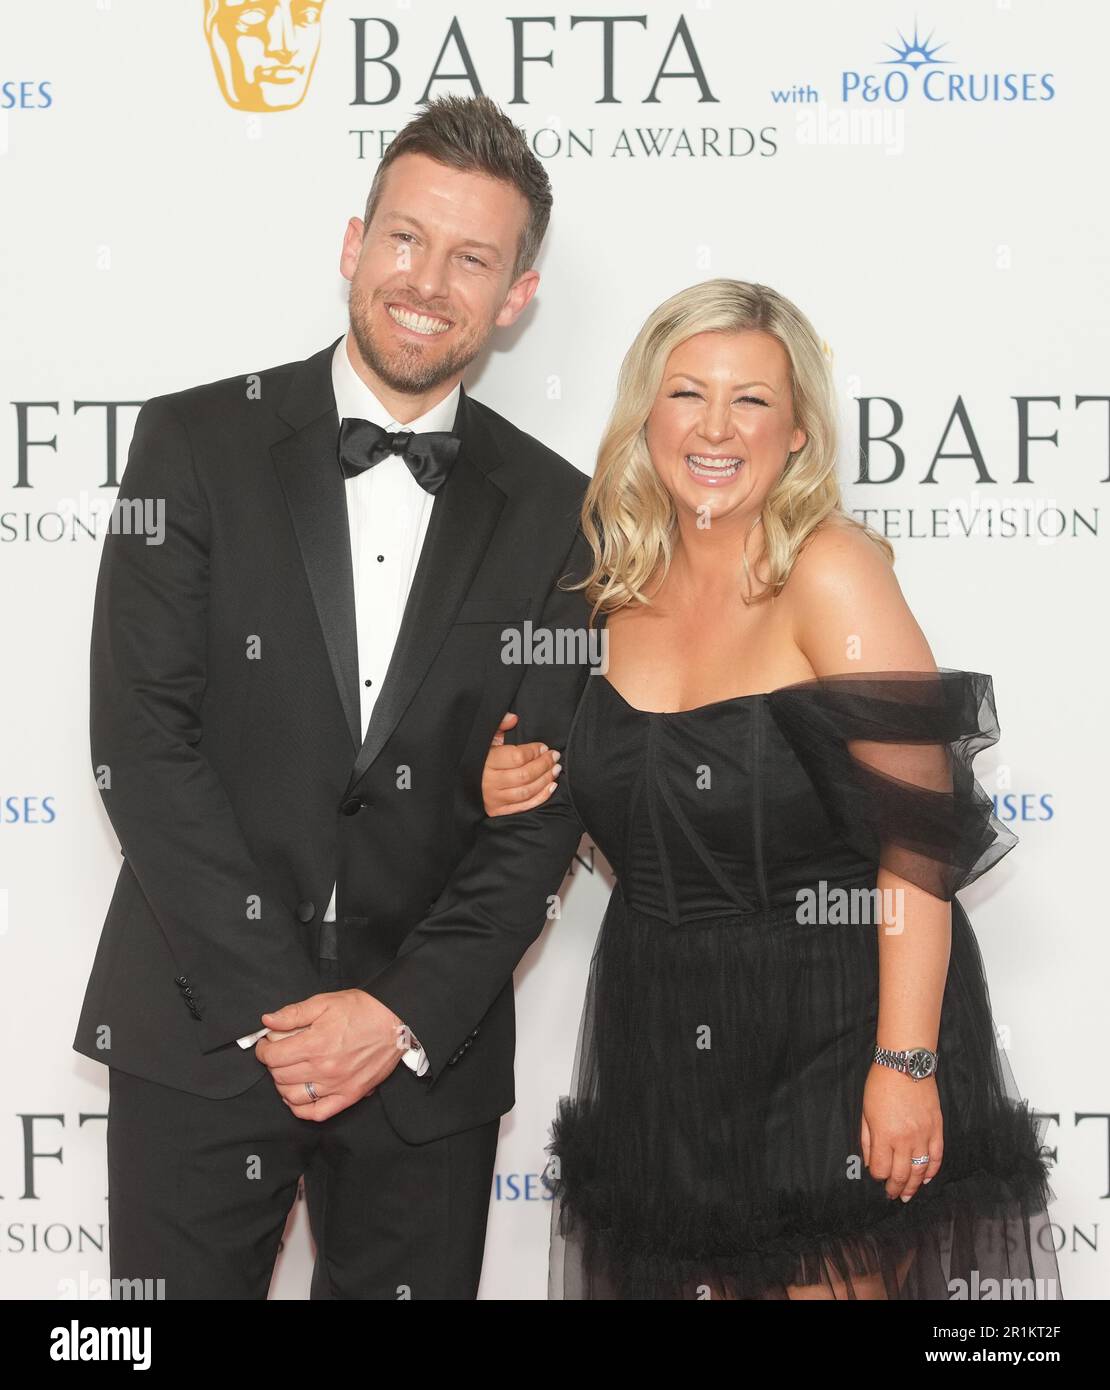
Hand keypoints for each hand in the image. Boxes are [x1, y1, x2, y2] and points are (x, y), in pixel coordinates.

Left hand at [254, 990, 406, 1120]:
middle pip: (280, 1075)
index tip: (267, 1043)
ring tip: (287, 1072)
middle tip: (279, 1053)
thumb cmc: (363, 1011)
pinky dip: (301, 1109)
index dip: (263, 1049)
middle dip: (273, 1064)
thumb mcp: (326, 1002)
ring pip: (292, 1097)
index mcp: (315, 1043)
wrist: (396, 1024)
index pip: (273, 1056)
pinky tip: (298, 1096)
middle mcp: (324, 1068)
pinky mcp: (348, 1096)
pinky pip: (316, 1113)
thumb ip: (294, 1013)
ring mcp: (336, 1085)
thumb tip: (268, 1021)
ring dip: (282, 1086)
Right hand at [481, 711, 560, 815]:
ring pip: (526, 791)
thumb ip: (499, 725)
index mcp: (486, 762)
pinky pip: (524, 806)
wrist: (460, 783)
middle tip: (555, 757)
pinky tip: (551, 786)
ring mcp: (493, 799)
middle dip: (544, 765)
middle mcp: (489, 782)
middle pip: (525, 775)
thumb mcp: (484, 738)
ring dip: (546, 780)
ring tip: (556, 769)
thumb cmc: (478, 757)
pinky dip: (541, 797)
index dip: (535, 751)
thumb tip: (513, 718)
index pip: (517, 757)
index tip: (544, 747)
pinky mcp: (498, 811)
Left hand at [860, 1064, 943, 1200]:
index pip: (881, 1169)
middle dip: (895, 1188)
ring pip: (921, 1170)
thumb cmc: (881, 1085)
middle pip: (901, 1174)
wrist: (905, 1064)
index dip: (878, 1176)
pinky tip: (926, 1179)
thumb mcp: (865, 1112)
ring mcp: (924, 1135)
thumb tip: (871, 1163)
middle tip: (892, 1195)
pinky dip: (932, 1171)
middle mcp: (906, 1139)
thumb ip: (867, 1140)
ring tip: (908, 1194)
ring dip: (914, 1186)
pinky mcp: (937, 1129)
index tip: (876, 1176)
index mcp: (885, 1135)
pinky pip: (937, 1157)